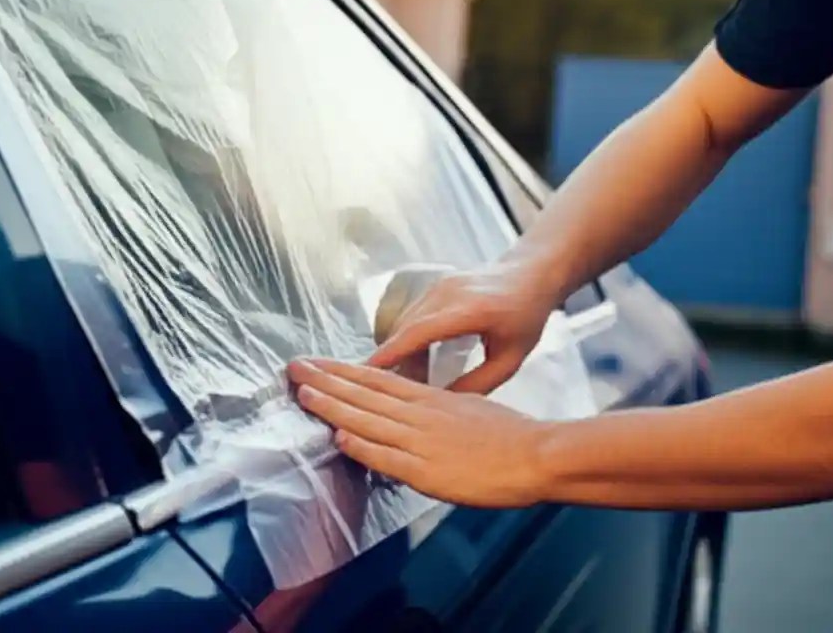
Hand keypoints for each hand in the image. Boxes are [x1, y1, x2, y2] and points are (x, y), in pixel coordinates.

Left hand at [288, 358, 552, 507]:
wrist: (537, 455)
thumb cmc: (511, 435)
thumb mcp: (470, 407)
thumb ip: (438, 410)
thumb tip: (416, 412)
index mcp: (430, 399)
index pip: (377, 378)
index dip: (343, 370)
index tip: (318, 362)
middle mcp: (420, 414)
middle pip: (364, 392)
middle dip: (326, 379)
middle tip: (294, 367)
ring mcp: (421, 441)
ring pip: (367, 418)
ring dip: (332, 405)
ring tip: (303, 392)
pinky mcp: (427, 470)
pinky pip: (386, 456)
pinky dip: (360, 445)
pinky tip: (337, 435)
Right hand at [370, 259, 559, 392]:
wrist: (530, 274)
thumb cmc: (526, 316)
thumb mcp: (511, 358)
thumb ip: (479, 383)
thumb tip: (443, 405)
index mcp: (470, 310)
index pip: (420, 332)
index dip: (393, 353)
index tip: (369, 373)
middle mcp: (447, 293)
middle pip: (405, 329)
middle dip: (391, 360)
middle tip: (382, 391)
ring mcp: (437, 286)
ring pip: (404, 322)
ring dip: (399, 351)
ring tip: (401, 382)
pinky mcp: (433, 287)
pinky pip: (411, 315)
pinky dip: (406, 339)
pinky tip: (413, 363)